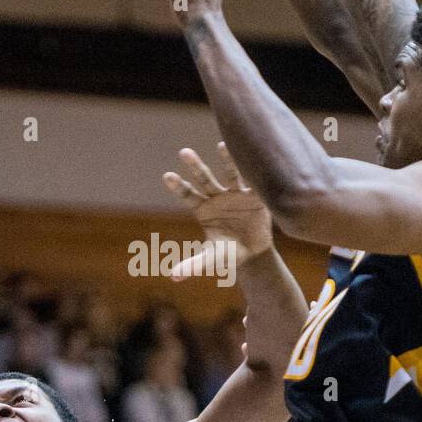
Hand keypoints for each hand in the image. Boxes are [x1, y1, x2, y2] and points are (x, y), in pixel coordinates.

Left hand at [163, 142, 271, 280]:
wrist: (254, 253)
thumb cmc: (229, 254)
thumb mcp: (212, 259)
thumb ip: (193, 264)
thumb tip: (173, 276)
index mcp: (203, 210)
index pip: (187, 195)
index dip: (178, 186)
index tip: (167, 176)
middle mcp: (216, 198)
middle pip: (204, 179)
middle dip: (195, 166)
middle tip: (183, 152)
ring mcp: (235, 194)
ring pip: (229, 174)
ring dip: (225, 160)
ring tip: (221, 145)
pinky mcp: (254, 196)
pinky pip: (252, 181)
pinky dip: (251, 170)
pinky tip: (250, 153)